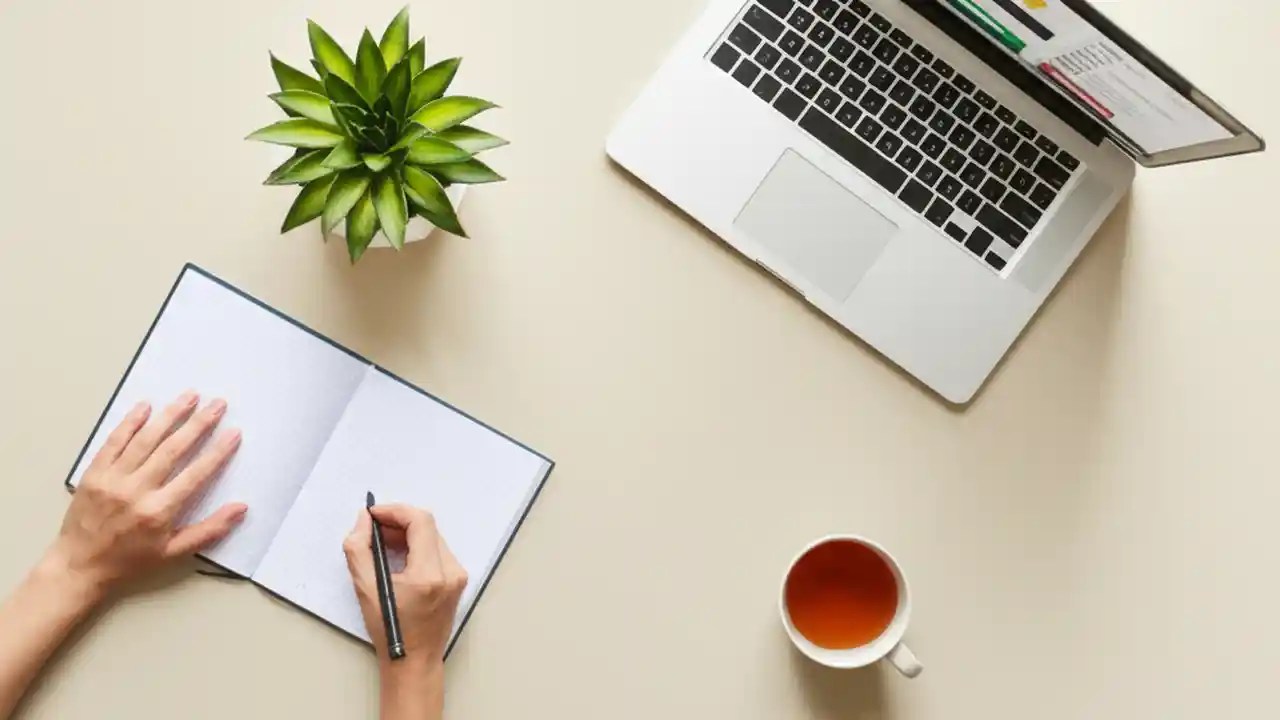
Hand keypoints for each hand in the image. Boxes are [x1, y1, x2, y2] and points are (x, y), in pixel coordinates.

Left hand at [47, 391, 246, 600]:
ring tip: (189, 396)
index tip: (233, 433)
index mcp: (159, 511)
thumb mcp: (173, 553)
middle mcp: (136, 491)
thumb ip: (209, 530)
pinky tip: (145, 406)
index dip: (217, 452)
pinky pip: (114, 441)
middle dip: (198, 424)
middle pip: (172, 449)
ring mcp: (113, 479)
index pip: (196, 474)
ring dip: (169, 415)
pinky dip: (130, 422)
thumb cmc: (129, 561)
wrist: (78, 566)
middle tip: (217, 404)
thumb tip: (241, 509)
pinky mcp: (94, 473)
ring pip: (145, 439)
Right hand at [344, 505, 467, 666]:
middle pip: (427, 527)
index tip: (373, 515)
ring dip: (407, 533)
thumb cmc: (390, 631)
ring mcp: (458, 575)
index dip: (394, 511)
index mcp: (430, 574)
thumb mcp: (365, 590)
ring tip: (382, 542)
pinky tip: (398, 555)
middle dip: (398, 521)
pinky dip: (417, 546)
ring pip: (433, 537)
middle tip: (373, 528)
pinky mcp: (457, 580)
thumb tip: (363, 520)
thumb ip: (359, 550)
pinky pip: (437, 551)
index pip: (420, 522)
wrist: (414, 661)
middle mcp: (450, 571)